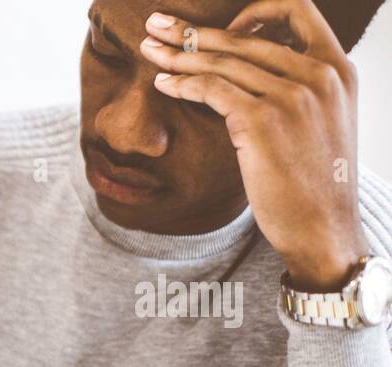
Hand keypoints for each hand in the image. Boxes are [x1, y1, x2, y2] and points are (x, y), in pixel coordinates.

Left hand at [142, 0, 368, 289]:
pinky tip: (162, 84)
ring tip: (147, 50)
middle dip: (192, 30)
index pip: (298, 10)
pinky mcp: (262, 120)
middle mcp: (318, 74)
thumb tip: (256, 78)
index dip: (256, 11)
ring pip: (222, 61)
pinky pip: (211, 89)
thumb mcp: (322, 123)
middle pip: (244, 37)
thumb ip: (299, 92)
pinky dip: (182, 83)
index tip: (225, 26)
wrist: (322, 227)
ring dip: (177, 54)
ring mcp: (291, 95)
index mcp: (337, 68)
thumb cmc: (314, 183)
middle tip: (156, 24)